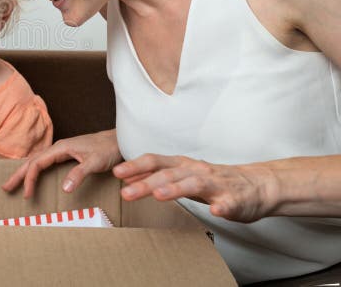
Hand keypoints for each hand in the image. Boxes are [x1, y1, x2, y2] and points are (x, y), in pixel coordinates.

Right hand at [2, 129, 121, 198]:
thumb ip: (79, 174)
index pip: (37, 163)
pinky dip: (36, 170)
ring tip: (14, 183)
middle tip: (5, 187)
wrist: (119, 140)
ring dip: (25, 172)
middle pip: (32, 161)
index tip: (26, 194)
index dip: (29, 179)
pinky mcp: (68, 154)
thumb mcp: (94, 162)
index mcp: (61, 148)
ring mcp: (62, 150)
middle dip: (18, 174)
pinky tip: (34, 175)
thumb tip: (64, 189)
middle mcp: (59, 148)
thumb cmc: (108, 149)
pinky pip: (46, 162)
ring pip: (38, 161)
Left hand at [113, 153, 274, 222]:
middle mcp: (197, 171)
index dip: (136, 166)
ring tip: (159, 195)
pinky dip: (221, 206)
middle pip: (169, 174)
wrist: (257, 185)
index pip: (155, 162)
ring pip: (194, 184)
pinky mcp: (235, 200)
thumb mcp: (183, 175)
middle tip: (126, 193)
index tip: (116, 173)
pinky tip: (215, 211)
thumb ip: (158, 176)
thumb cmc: (215, 181)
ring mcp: (217, 184)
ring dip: (176, 189)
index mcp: (184, 165)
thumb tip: (128, 177)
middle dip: (146, 182)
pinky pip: (228, 203)